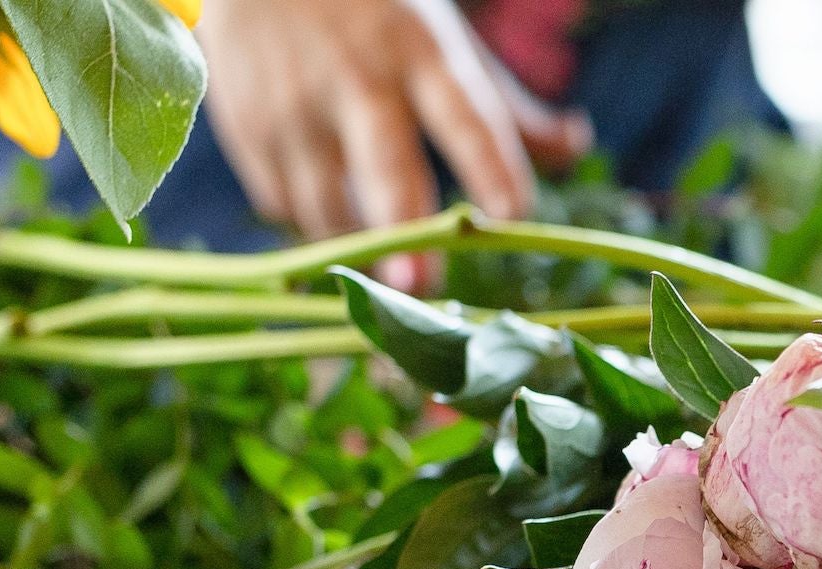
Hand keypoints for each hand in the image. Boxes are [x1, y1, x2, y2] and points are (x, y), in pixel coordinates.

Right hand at [198, 0, 591, 283]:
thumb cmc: (375, 13)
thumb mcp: (444, 39)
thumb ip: (504, 106)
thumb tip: (575, 145)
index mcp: (421, 52)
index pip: (465, 115)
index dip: (489, 164)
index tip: (514, 213)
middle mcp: (356, 79)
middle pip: (384, 166)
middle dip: (401, 228)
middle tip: (419, 288)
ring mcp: (294, 106)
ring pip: (326, 204)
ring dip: (359, 250)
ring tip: (390, 284)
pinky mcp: (246, 129)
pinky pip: (284, 205)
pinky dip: (314, 231)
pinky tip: (339, 238)